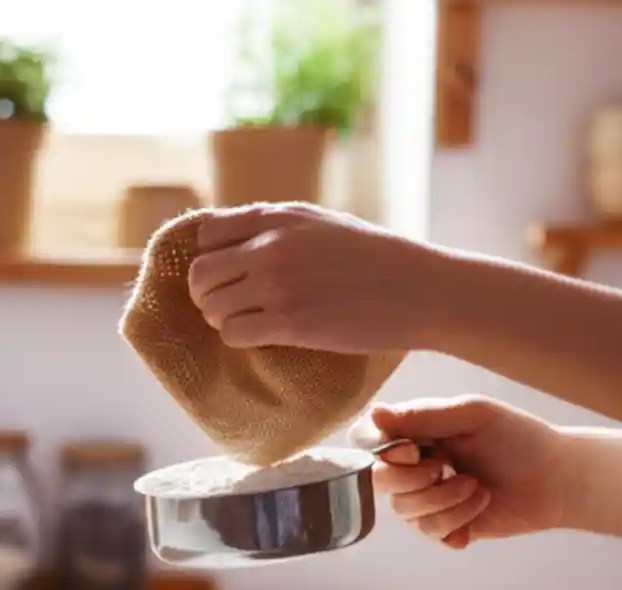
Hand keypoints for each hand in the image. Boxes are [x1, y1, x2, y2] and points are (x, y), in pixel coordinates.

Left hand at [188, 203, 454, 352]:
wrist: (421, 290)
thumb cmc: (380, 259)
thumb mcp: (326, 223)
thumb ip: (282, 227)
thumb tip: (243, 241)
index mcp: (279, 217)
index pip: (208, 233)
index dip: (212, 257)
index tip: (229, 274)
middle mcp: (271, 246)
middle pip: (200, 274)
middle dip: (208, 294)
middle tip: (230, 307)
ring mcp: (277, 285)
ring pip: (212, 307)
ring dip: (224, 320)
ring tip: (249, 324)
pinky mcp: (290, 323)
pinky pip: (234, 334)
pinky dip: (241, 340)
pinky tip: (265, 338)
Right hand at [361, 396, 570, 549]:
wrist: (557, 477)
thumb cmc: (518, 436)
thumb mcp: (472, 414)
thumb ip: (423, 415)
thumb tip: (374, 413)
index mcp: (416, 432)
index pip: (369, 441)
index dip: (383, 452)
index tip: (417, 449)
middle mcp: (415, 466)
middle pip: (381, 482)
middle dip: (416, 480)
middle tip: (450, 467)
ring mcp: (429, 499)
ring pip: (407, 512)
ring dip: (446, 500)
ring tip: (478, 487)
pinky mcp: (448, 527)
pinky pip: (432, 532)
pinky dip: (459, 520)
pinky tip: (480, 505)